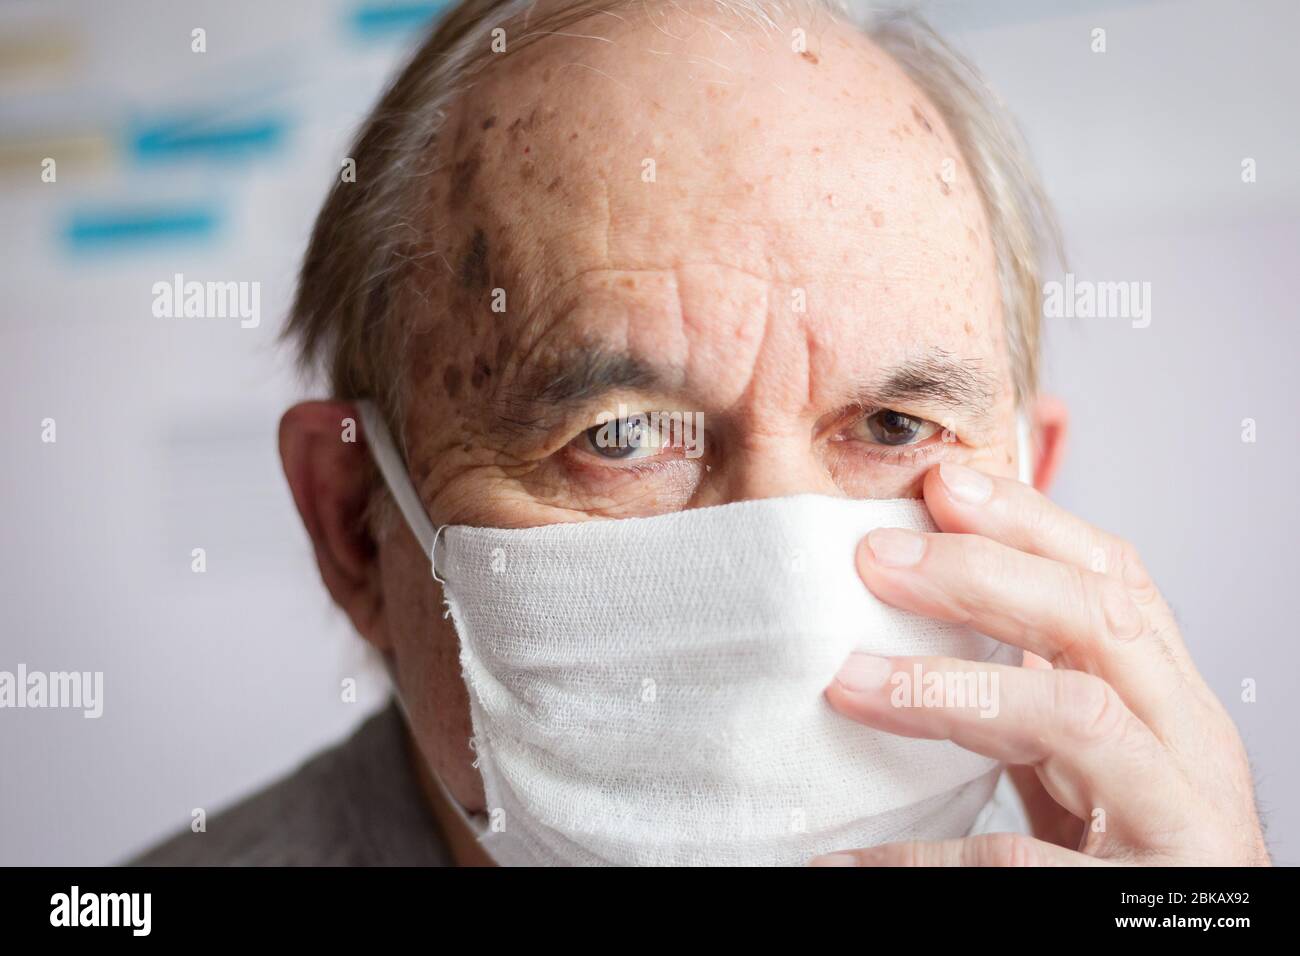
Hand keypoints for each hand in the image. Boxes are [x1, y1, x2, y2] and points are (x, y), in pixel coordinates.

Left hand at [814, 462, 1268, 865]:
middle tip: (875, 558)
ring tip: (847, 682)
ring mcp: (1177, 822)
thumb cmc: (1117, 859)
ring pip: (1075, 717)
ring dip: (947, 687)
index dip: (1033, 520)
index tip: (940, 483)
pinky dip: (920, 857)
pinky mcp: (1134, 901)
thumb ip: (1029, 694)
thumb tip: (918, 612)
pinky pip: (1017, 860)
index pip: (1116, 580)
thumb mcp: (1083, 763)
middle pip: (1101, 621)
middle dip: (984, 574)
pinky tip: (845, 859)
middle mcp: (1190, 749)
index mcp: (1170, 703)